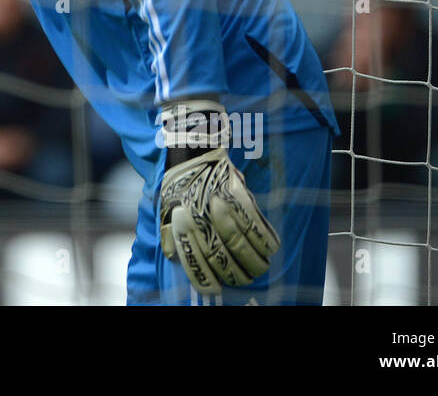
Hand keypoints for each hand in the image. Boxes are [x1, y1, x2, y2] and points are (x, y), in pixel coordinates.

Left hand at [158, 101, 279, 292]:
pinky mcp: (238, 194)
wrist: (193, 149)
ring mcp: (221, 205)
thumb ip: (169, 232)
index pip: (196, 260)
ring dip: (255, 261)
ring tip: (260, 269)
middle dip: (236, 274)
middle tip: (245, 280)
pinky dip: (266, 239)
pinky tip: (271, 248)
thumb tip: (173, 256)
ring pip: (242, 243)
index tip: (216, 288)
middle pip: (224, 256)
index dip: (207, 279)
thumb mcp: (166, 206)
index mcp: (183, 222)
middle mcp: (201, 216)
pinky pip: (256, 222)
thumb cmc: (179, 181)